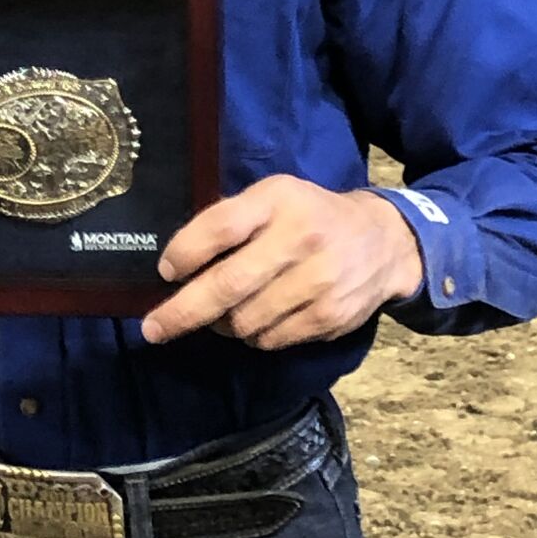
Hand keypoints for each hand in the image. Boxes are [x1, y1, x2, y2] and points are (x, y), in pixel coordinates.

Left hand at [142, 176, 422, 350]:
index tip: (165, 272)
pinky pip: (271, 340)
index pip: (222, 226)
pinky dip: (253, 337)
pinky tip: (256, 320)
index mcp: (279, 200)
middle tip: (153, 328)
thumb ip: (232, 220)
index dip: (187, 251)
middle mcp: (300, 238)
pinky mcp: (330, 317)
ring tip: (220, 314)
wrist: (383, 242)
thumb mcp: (274, 197)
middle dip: (183, 312)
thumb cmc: (310, 216)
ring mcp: (318, 281)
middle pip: (228, 284)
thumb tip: (177, 265)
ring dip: (221, 325)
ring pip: (246, 321)